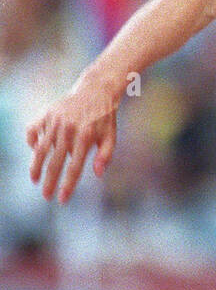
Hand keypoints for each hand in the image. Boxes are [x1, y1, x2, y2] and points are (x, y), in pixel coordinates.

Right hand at [26, 75, 118, 203]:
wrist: (96, 89)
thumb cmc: (105, 117)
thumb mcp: (110, 136)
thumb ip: (105, 155)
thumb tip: (97, 174)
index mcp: (86, 137)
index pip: (74, 168)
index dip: (67, 185)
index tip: (61, 200)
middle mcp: (69, 130)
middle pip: (56, 162)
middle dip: (50, 182)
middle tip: (46, 196)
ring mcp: (56, 121)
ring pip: (41, 148)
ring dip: (36, 167)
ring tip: (35, 180)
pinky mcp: (47, 113)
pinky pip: (33, 130)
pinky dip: (31, 142)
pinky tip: (35, 152)